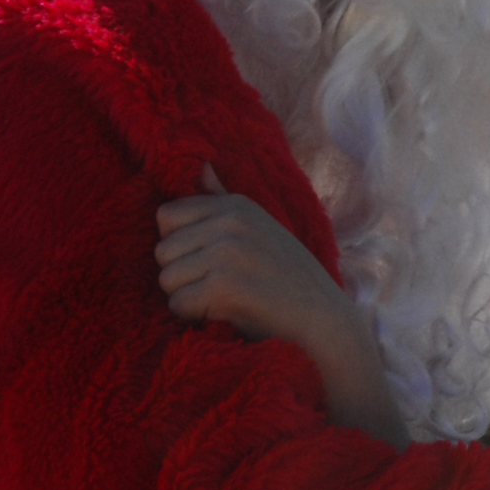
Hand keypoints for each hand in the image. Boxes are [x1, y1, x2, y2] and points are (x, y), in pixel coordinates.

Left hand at [157, 175, 402, 441]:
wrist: (326, 323)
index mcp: (236, 206)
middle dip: (182, 277)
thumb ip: (225, 201)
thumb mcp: (262, 229)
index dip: (180, 246)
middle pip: (163, 252)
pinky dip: (195, 318)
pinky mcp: (225, 287)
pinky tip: (224, 316)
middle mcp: (229, 223)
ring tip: (222, 303)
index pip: (166, 217)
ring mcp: (227, 253)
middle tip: (218, 289)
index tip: (209, 264)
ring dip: (187, 299)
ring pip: (167, 280)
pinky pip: (179, 305)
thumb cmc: (291, 282)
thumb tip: (201, 166)